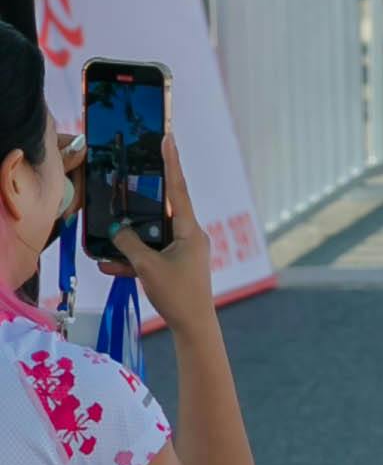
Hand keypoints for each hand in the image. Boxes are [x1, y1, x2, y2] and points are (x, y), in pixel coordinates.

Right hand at [91, 125, 211, 312]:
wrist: (193, 328)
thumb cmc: (177, 294)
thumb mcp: (149, 267)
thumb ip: (131, 245)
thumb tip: (118, 229)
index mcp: (190, 229)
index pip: (178, 189)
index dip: (171, 162)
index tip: (168, 137)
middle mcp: (189, 235)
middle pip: (163, 209)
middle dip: (144, 197)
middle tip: (133, 174)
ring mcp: (183, 251)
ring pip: (153, 235)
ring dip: (131, 236)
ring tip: (110, 226)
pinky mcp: (175, 267)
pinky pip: (151, 256)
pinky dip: (132, 259)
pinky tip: (107, 263)